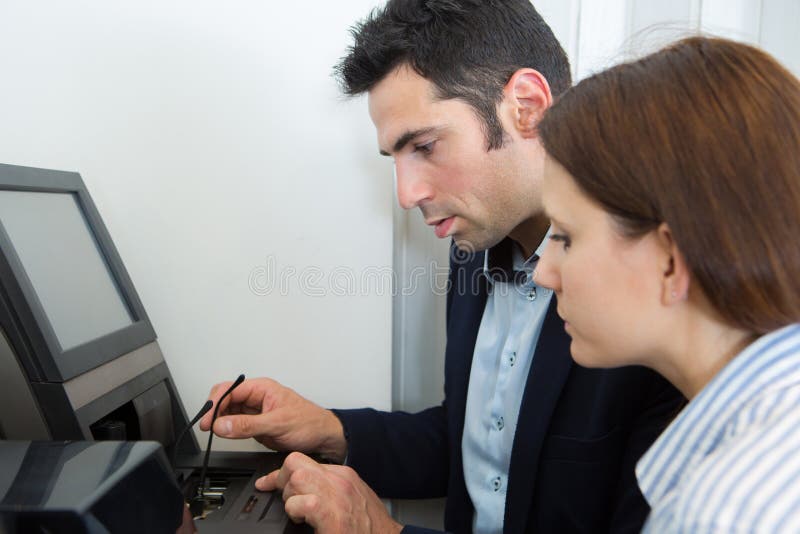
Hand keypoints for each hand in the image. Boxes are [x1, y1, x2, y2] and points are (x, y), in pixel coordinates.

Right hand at [198, 377, 346, 461]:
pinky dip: (227, 429)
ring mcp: (255, 411)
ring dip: (219, 420)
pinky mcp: (255, 424)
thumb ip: (248, 425)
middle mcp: (256, 397)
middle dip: (214, 410)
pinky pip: (235, 423)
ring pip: (228, 411)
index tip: (207, 420)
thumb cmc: (309, 423)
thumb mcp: (277, 424)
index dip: (215, 404)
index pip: (230, 390)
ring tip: (215, 432)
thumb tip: (222, 425)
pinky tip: (225, 434)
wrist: (323, 437)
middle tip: (207, 427)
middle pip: (225, 398)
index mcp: (262, 388)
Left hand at [257, 452, 402, 533]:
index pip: (305, 462)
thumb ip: (330, 490)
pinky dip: (296, 513)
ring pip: (296, 478)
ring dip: (290, 499)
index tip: (268, 483)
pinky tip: (306, 523)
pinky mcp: (332, 516)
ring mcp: (337, 496)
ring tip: (300, 515)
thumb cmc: (369, 527)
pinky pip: (303, 503)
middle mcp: (340, 480)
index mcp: (343, 475)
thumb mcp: (351, 501)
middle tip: (289, 502)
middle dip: (282, 482)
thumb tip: (306, 490)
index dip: (282, 474)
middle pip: (295, 463)